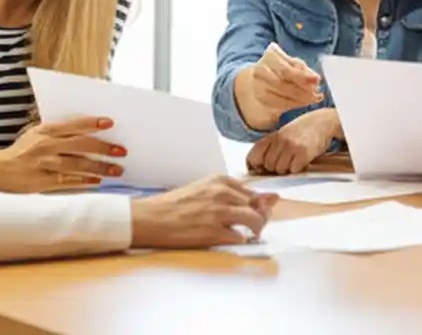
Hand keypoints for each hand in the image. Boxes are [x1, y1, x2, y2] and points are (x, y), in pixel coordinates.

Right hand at [0, 116, 124, 192]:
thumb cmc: (23, 149)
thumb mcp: (36, 133)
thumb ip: (59, 131)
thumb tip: (88, 128)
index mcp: (45, 131)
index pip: (72, 125)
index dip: (91, 123)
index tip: (110, 123)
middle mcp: (45, 146)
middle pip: (79, 146)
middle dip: (102, 148)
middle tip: (121, 151)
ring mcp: (44, 165)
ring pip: (76, 165)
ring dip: (99, 168)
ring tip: (116, 170)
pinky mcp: (42, 181)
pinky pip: (68, 182)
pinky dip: (84, 181)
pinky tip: (98, 181)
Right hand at [130, 175, 279, 247]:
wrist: (151, 218)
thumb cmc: (175, 205)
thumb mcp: (204, 189)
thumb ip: (233, 193)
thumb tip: (270, 198)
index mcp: (220, 180)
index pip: (254, 192)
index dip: (256, 205)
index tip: (252, 212)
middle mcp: (223, 194)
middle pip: (259, 207)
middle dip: (260, 218)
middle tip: (251, 226)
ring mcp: (219, 213)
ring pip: (255, 221)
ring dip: (255, 230)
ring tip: (246, 234)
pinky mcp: (214, 233)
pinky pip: (240, 238)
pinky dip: (238, 241)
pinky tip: (228, 239)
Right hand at [236, 43, 322, 129]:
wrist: (266, 77)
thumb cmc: (284, 67)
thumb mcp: (295, 63)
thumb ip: (303, 70)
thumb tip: (315, 79)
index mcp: (270, 56)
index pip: (286, 69)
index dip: (302, 76)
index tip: (317, 80)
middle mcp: (260, 70)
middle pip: (281, 84)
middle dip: (302, 91)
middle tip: (316, 94)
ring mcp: (258, 85)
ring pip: (279, 97)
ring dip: (299, 99)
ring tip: (313, 98)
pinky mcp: (261, 98)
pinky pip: (278, 105)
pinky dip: (294, 104)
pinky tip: (304, 102)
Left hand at [246, 109, 340, 174]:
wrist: (323, 122)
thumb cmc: (302, 130)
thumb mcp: (283, 134)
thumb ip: (271, 146)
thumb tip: (259, 166)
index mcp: (272, 136)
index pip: (253, 156)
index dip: (255, 165)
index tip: (260, 168)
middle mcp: (280, 140)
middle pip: (268, 165)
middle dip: (275, 168)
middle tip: (285, 162)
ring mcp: (291, 146)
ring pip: (280, 170)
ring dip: (287, 169)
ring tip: (294, 160)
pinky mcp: (303, 153)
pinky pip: (294, 170)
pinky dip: (298, 169)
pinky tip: (302, 161)